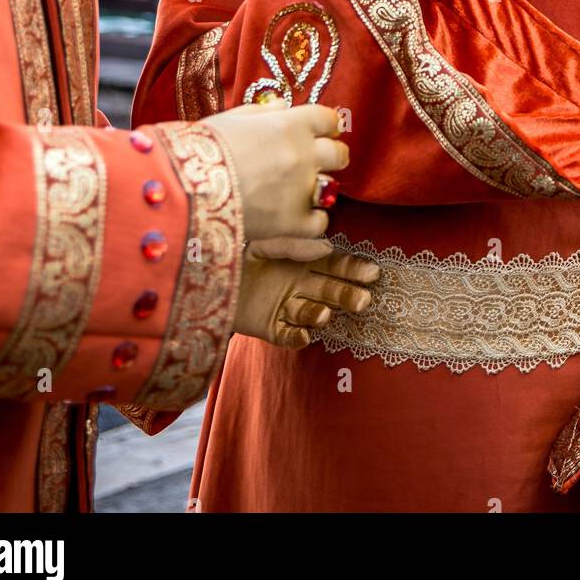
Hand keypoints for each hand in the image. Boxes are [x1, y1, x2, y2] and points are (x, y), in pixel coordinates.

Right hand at [208, 101, 348, 242]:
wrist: (184, 189)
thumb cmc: (203, 149)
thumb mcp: (232, 119)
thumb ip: (263, 112)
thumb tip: (283, 105)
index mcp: (291, 124)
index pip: (328, 119)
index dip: (327, 126)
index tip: (323, 131)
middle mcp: (303, 154)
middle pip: (339, 153)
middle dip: (332, 156)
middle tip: (320, 161)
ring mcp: (301, 189)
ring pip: (332, 187)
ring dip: (320, 187)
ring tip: (304, 190)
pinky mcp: (293, 221)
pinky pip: (321, 222)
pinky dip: (313, 220)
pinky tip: (300, 217)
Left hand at [233, 246, 379, 348]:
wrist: (207, 280)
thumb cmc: (238, 256)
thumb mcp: (264, 243)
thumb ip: (294, 245)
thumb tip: (326, 247)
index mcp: (302, 263)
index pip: (334, 266)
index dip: (353, 270)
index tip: (372, 272)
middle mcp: (300, 286)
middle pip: (330, 292)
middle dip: (347, 296)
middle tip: (362, 300)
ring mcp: (287, 308)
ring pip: (312, 314)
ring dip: (319, 314)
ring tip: (324, 312)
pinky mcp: (273, 329)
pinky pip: (289, 336)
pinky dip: (297, 337)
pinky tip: (302, 334)